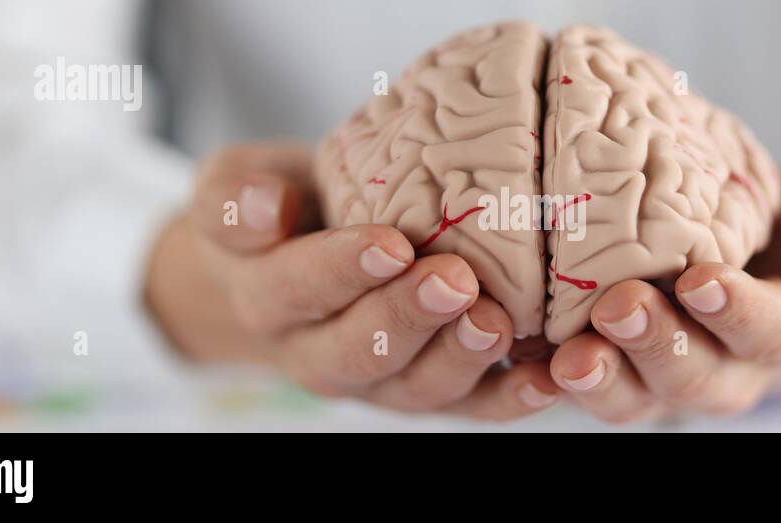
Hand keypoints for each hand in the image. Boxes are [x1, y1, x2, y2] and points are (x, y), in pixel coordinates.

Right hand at [144, 142, 558, 419]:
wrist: (290, 263)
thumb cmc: (279, 210)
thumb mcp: (234, 187)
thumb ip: (236, 197)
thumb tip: (267, 203)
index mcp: (268, 299)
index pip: (298, 287)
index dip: (342, 269)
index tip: (388, 242)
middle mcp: (319, 353)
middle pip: (361, 350)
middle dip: (410, 318)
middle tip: (455, 281)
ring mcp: (379, 381)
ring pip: (417, 387)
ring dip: (460, 359)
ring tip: (497, 323)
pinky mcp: (430, 390)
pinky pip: (469, 406)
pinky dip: (509, 398)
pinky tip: (546, 378)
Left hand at [547, 170, 780, 422]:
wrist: (764, 273)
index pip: (768, 332)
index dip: (736, 312)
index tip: (703, 279)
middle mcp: (726, 370)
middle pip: (694, 376)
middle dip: (656, 346)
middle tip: (620, 305)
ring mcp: (667, 380)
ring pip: (636, 399)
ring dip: (601, 380)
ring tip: (567, 357)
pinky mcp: (617, 374)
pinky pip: (587, 388)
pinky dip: (551, 380)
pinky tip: (519, 359)